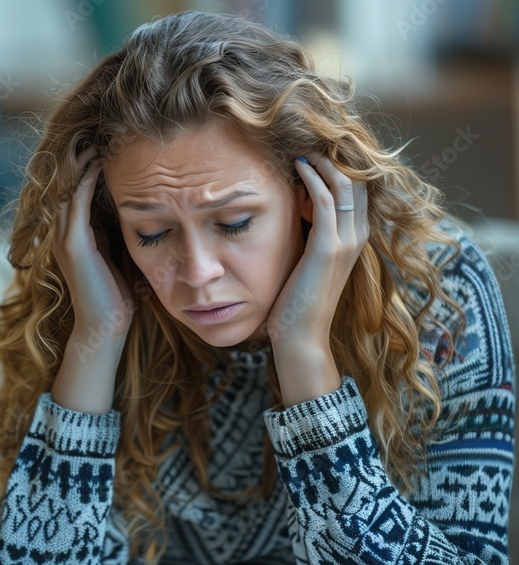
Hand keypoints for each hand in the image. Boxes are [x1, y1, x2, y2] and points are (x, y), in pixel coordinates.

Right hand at [54, 148, 133, 339]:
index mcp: (72, 236)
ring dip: (82, 163)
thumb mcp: (113, 254)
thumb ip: (111, 232)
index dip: (85, 167)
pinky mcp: (73, 245)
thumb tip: (127, 208)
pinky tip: (99, 161)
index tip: (103, 144)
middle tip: (97, 131)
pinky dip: (87, 180)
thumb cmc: (116, 294)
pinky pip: (77, 202)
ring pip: (69, 188)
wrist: (106, 326)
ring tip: (97, 138)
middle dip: (80, 159)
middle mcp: (61, 234)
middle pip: (66, 184)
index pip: (74, 192)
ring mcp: (64, 238)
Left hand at [268, 154, 368, 350]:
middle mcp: (357, 236)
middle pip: (358, 181)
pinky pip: (326, 201)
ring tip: (303, 148)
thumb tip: (295, 205)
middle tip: (310, 141)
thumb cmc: (297, 300)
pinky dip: (313, 180)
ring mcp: (346, 241)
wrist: (301, 334)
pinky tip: (298, 167)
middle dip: (336, 158)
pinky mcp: (329, 247)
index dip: (341, 167)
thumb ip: (309, 233)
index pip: (358, 190)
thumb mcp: (307, 258)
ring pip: (345, 186)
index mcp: (355, 238)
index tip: (317, 150)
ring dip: (323, 163)